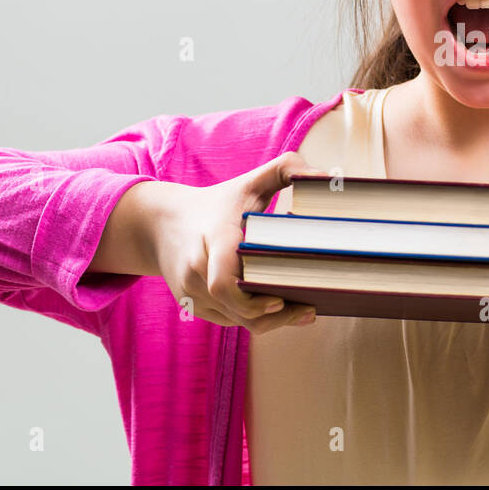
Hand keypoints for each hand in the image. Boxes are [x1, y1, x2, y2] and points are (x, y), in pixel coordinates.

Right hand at [146, 151, 324, 334]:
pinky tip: (282, 311)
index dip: (251, 299)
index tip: (281, 298)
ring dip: (271, 320)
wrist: (161, 224)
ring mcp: (192, 293)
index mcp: (214, 240)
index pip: (222, 281)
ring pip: (237, 320)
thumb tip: (327, 176)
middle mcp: (197, 271)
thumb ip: (287, 168)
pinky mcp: (194, 306)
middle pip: (238, 308)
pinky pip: (229, 321)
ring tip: (305, 311)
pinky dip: (255, 319)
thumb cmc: (217, 202)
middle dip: (276, 315)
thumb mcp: (249, 181)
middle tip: (311, 309)